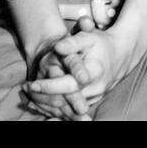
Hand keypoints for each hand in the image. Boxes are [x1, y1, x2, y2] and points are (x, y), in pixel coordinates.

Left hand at [24, 21, 140, 118]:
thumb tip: (58, 46)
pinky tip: (38, 105)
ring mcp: (93, 98)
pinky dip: (54, 109)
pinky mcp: (90, 102)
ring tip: (27, 97)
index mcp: (95, 72)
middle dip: (44, 96)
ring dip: (46, 104)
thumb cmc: (99, 43)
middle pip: (66, 98)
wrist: (119, 55)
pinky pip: (71, 110)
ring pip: (68, 108)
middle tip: (27, 89)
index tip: (33, 84)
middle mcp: (95, 89)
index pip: (70, 84)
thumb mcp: (88, 37)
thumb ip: (73, 41)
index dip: (51, 86)